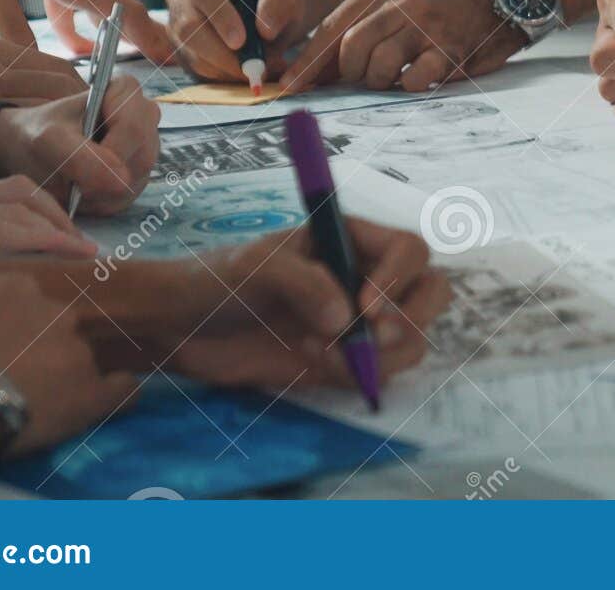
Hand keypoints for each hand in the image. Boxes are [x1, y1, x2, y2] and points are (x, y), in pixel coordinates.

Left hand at [0, 0, 173, 61]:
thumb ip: (15, 32)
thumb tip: (33, 67)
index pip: (125, 14)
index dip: (150, 40)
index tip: (169, 60)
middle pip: (125, 9)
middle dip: (142, 39)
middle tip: (161, 64)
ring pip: (103, 3)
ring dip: (108, 31)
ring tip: (108, 62)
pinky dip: (84, 18)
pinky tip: (70, 36)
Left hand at [0, 76, 159, 215]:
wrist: (26, 152)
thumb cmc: (37, 134)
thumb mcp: (48, 141)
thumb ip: (81, 158)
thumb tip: (122, 182)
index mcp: (125, 92)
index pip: (136, 124)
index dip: (113, 148)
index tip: (79, 154)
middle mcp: (143, 118)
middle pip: (142, 155)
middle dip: (104, 174)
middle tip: (72, 175)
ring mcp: (144, 148)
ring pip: (137, 179)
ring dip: (101, 191)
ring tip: (73, 181)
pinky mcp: (138, 175)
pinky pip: (129, 196)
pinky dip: (101, 201)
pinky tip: (81, 191)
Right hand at [0, 274, 137, 461]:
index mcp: (20, 287)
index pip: (38, 303)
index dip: (26, 330)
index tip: (10, 349)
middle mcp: (57, 311)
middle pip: (64, 330)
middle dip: (50, 350)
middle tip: (23, 378)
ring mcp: (78, 350)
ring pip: (88, 361)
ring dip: (70, 378)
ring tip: (42, 402)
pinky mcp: (91, 389)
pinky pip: (124, 389)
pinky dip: (117, 396)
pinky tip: (102, 404)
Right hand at [162, 0, 306, 81]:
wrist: (263, 15)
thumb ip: (279, 1)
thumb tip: (265, 29)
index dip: (218, 15)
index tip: (241, 41)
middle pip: (188, 27)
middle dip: (222, 54)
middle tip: (255, 68)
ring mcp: (175, 22)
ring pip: (192, 53)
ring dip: (228, 67)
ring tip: (263, 66)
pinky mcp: (180, 48)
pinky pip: (198, 68)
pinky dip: (226, 75)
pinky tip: (248, 68)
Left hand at [162, 222, 450, 391]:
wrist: (183, 330)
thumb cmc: (218, 280)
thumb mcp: (254, 267)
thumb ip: (302, 282)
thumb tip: (347, 318)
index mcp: (353, 240)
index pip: (409, 250)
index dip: (399, 278)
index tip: (364, 307)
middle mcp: (367, 277)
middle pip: (431, 291)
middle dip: (409, 318)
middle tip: (369, 337)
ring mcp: (360, 322)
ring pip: (412, 338)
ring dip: (377, 353)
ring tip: (317, 349)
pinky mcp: (347, 359)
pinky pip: (381, 370)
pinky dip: (355, 374)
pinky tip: (308, 361)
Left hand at [282, 0, 525, 92]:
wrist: (489, 9)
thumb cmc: (428, 19)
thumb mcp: (388, 13)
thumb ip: (350, 37)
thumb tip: (305, 75)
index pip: (333, 28)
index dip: (308, 62)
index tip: (289, 87)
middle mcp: (404, 1)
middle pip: (352, 47)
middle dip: (351, 72)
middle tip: (365, 76)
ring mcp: (428, 25)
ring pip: (380, 66)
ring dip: (381, 80)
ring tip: (396, 73)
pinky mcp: (450, 50)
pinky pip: (414, 81)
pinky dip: (410, 86)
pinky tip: (419, 76)